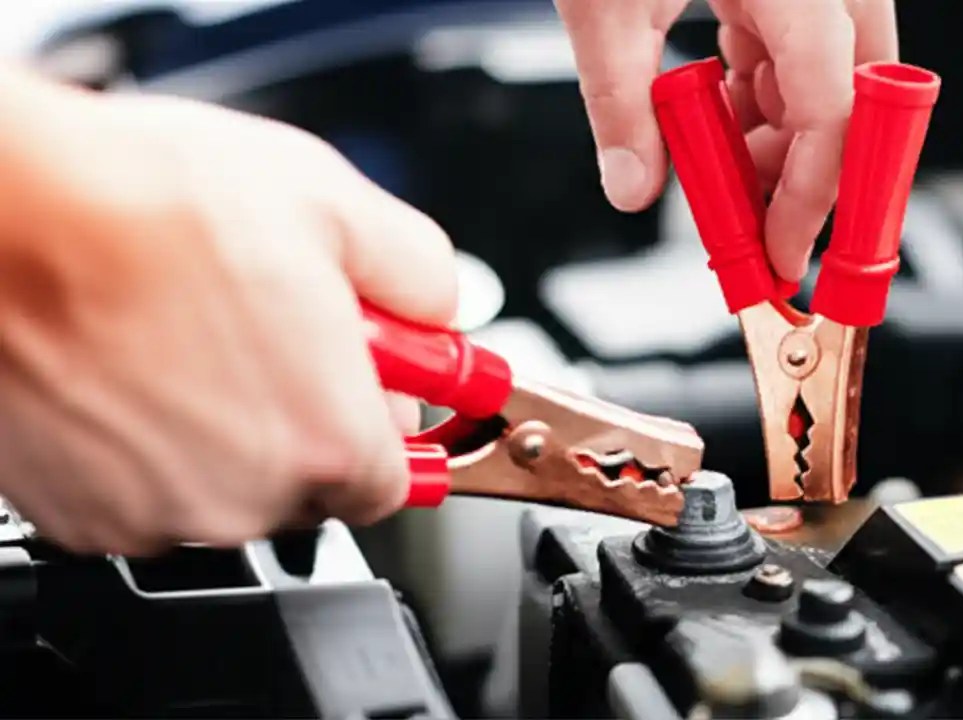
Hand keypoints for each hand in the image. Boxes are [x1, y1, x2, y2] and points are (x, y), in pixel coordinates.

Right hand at [0, 69, 454, 554]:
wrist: (0, 218)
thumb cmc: (146, 205)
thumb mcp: (337, 207)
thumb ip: (422, 278)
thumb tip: (439, 311)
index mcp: (327, 440)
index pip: (398, 476)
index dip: (381, 412)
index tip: (369, 378)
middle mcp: (243, 498)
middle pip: (311, 482)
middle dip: (304, 410)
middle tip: (268, 329)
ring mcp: (153, 513)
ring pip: (225, 485)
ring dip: (224, 425)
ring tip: (187, 331)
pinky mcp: (79, 514)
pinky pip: (147, 489)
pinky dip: (149, 440)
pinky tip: (134, 364)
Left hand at [555, 0, 897, 282]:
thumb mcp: (605, 4)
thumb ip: (621, 104)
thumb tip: (633, 187)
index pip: (832, 111)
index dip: (810, 197)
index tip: (781, 253)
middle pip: (853, 102)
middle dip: (806, 174)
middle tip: (757, 226)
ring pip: (828, 82)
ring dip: (778, 139)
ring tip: (717, 169)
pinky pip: (801, 52)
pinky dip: (764, 96)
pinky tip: (719, 113)